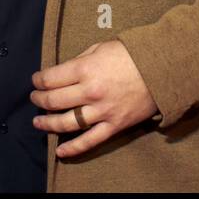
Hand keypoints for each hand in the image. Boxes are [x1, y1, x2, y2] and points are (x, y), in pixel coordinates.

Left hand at [29, 40, 158, 158]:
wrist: (163, 68)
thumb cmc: (133, 54)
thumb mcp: (102, 47)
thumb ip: (81, 59)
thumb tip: (64, 71)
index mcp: (85, 69)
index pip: (51, 78)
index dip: (39, 80)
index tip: (36, 80)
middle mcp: (90, 92)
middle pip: (54, 100)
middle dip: (39, 99)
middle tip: (35, 97)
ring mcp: (102, 111)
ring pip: (66, 122)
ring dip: (48, 123)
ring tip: (38, 122)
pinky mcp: (114, 125)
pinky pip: (90, 140)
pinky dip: (73, 148)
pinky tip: (60, 151)